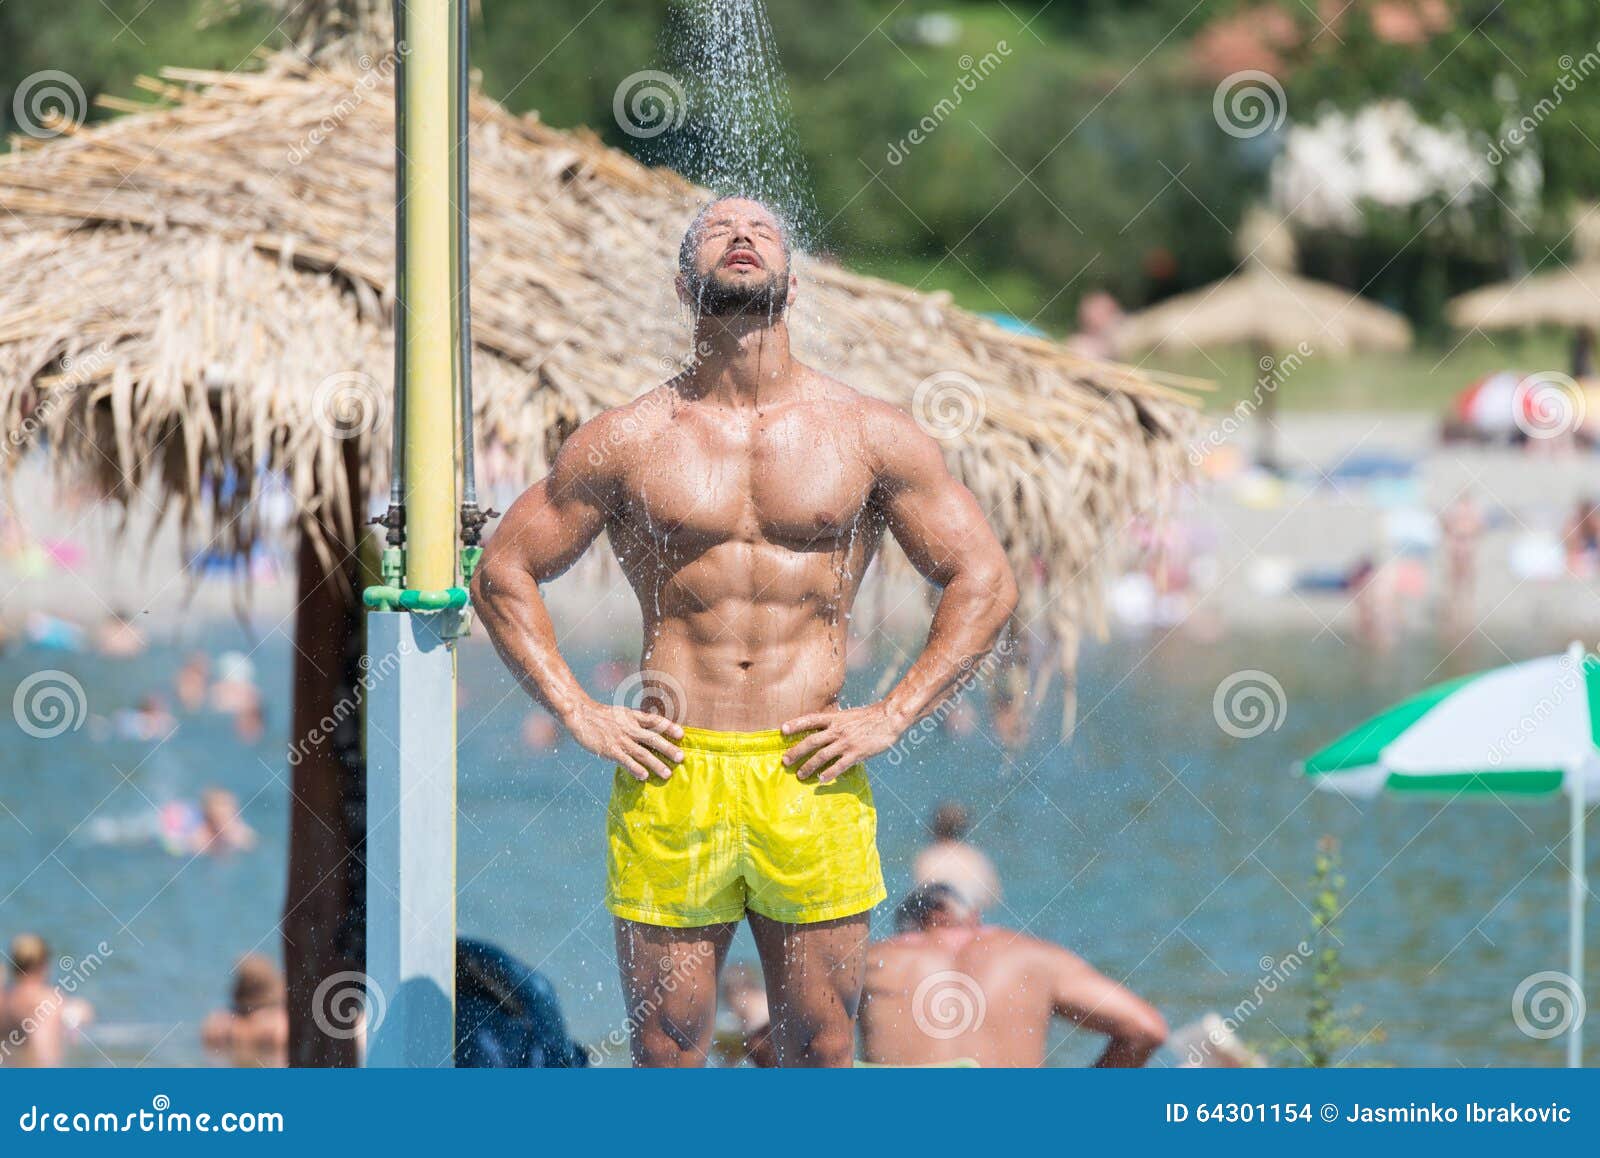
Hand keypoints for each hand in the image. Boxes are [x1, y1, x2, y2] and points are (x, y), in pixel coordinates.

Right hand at [563, 698, 684, 780]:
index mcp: (633, 717)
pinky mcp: (610, 750)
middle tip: (681, 758)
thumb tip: (652, 731)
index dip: (668, 727)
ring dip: (656, 764)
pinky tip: (644, 776)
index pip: (655, 720)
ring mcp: (620, 739)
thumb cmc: (602, 716)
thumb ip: (636, 721)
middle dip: (668, 748)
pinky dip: (635, 768)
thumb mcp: (622, 714)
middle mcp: (629, 727)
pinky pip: (625, 761)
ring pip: (642, 753)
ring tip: (667, 774)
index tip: (682, 734)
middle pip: (653, 738)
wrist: (580, 714)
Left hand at [780, 702, 904, 781]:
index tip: (782, 730)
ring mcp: (846, 742)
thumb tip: (821, 729)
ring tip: (800, 775)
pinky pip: (839, 766)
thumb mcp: (847, 715)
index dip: (796, 724)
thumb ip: (834, 722)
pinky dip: (829, 774)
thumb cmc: (868, 717)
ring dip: (809, 766)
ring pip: (822, 756)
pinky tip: (821, 780)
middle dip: (796, 751)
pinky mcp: (856, 753)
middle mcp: (837, 730)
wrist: (888, 718)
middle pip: (811, 741)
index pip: (810, 719)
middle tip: (785, 761)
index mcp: (834, 718)